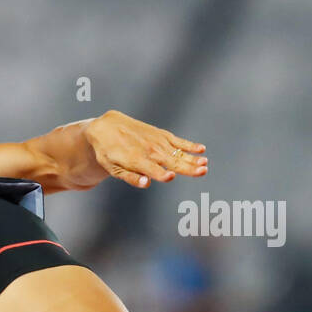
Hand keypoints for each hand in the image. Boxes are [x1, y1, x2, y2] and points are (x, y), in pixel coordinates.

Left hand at [83, 110, 206, 188]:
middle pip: (172, 162)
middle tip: (202, 171)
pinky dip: (189, 144)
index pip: (153, 170)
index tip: (171, 176)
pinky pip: (178, 140)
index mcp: (137, 161)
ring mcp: (157, 141)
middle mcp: (150, 151)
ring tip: (205, 163)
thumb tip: (147, 184)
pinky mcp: (161, 135)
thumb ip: (130, 177)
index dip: (161, 174)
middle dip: (187, 167)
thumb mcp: (112, 168)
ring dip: (192, 158)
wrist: (107, 127)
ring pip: (178, 152)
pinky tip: (201, 149)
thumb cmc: (108, 152)